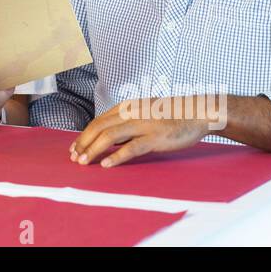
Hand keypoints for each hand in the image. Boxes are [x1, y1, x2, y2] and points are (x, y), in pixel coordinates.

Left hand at [69, 97, 210, 167]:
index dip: (84, 135)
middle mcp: (131, 113)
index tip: (74, 148)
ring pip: (110, 136)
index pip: (98, 121)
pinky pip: (131, 147)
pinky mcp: (155, 137)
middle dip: (83, 143)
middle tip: (74, 158)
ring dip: (93, 150)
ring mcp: (143, 124)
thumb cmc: (170, 115)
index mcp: (127, 107)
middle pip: (99, 128)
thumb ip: (126, 121)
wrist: (196, 112)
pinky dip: (116, 156)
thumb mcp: (143, 112)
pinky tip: (106, 164)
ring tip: (83, 162)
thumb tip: (108, 137)